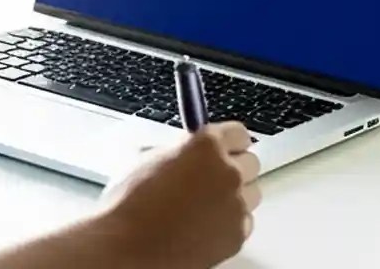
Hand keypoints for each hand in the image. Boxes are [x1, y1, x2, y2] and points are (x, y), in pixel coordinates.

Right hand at [96, 123, 261, 267]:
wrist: (128, 246)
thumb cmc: (130, 205)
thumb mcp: (148, 158)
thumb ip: (180, 150)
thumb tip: (188, 152)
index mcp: (206, 145)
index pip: (238, 133)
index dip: (228, 141)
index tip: (223, 147)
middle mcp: (228, 172)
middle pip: (250, 163)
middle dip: (233, 167)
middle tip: (210, 177)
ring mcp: (236, 205)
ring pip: (251, 193)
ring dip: (233, 196)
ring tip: (202, 205)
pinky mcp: (238, 234)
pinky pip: (243, 222)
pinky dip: (228, 223)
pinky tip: (202, 225)